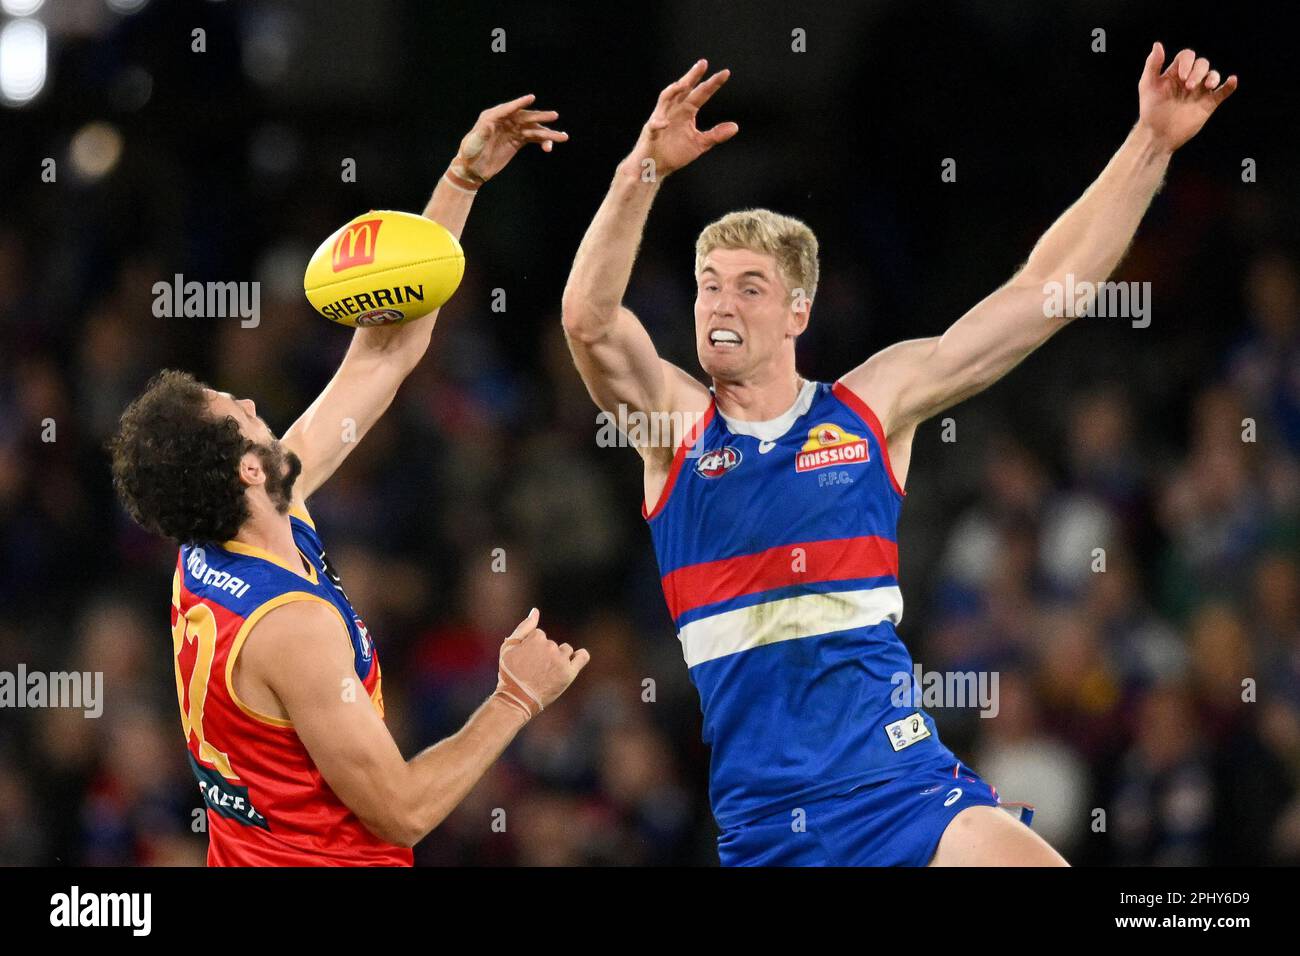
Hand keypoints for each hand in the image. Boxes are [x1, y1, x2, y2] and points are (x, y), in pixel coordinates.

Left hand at [448, 94, 567, 187]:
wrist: (472, 170)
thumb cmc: (469, 154)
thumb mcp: (473, 143)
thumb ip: (481, 133)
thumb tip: (488, 123)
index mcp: (491, 117)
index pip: (508, 108)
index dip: (520, 103)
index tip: (532, 98)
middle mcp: (504, 121)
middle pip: (525, 117)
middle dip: (540, 117)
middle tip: (554, 116)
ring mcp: (512, 131)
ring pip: (533, 129)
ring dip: (548, 133)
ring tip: (563, 136)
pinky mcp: (517, 141)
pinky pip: (533, 139)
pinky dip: (542, 142)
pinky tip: (550, 147)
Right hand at [491, 608, 588, 720]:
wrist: (516, 699)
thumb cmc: (509, 674)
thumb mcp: (508, 648)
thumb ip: (524, 627)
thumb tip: (535, 610)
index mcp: (536, 638)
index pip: (540, 636)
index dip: (532, 647)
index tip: (525, 660)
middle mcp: (550, 647)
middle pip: (553, 643)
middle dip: (545, 654)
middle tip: (534, 670)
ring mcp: (561, 660)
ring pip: (566, 650)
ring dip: (559, 658)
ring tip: (547, 672)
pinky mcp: (569, 673)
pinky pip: (583, 657)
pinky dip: (580, 657)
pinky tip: (573, 662)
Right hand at [623, 59, 737, 179]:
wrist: (654, 168)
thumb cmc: (674, 154)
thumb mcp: (699, 144)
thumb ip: (715, 134)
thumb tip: (735, 127)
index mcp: (686, 111)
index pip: (701, 93)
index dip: (712, 84)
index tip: (725, 73)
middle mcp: (674, 110)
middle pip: (682, 89)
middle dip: (691, 76)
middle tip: (702, 63)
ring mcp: (661, 119)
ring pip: (665, 99)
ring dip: (673, 91)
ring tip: (682, 84)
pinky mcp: (650, 132)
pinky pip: (654, 125)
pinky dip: (658, 123)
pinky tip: (665, 123)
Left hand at [1137, 42, 1236, 152]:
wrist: (1157, 135)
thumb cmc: (1150, 110)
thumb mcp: (1148, 85)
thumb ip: (1153, 65)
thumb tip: (1158, 44)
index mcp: (1175, 73)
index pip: (1187, 56)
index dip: (1187, 62)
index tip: (1181, 76)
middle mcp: (1189, 79)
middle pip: (1202, 64)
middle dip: (1198, 71)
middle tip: (1188, 87)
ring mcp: (1200, 91)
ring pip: (1213, 75)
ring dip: (1213, 76)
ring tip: (1207, 85)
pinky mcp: (1208, 103)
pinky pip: (1223, 91)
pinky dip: (1229, 85)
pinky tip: (1231, 80)